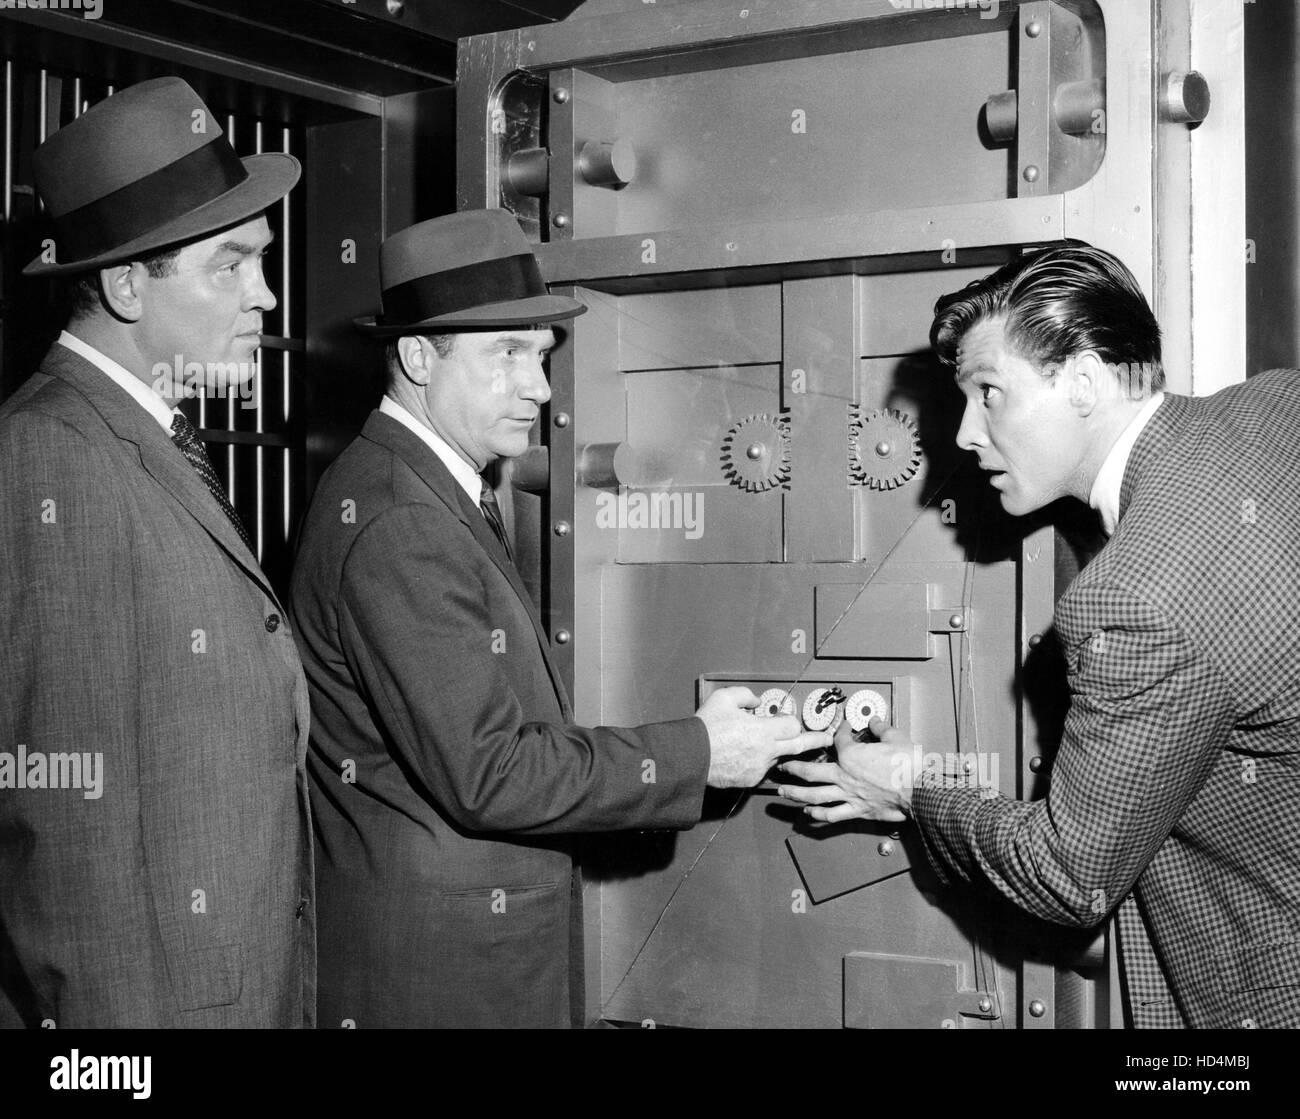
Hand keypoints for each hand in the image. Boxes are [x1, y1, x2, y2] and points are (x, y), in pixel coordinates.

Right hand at [696, 687, 833, 787]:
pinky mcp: (750, 780)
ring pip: (778, 758)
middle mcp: (766, 751)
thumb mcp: (724, 698)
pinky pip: (762, 769)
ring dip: (777, 751)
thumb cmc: (706, 728)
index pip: (793, 726)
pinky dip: (759, 762)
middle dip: (816, 741)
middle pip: (800, 746)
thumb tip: (756, 701)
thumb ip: (745, 696)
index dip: (791, 722)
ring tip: (766, 746)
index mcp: (763, 730)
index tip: (791, 721)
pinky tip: (745, 756)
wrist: (690, 757)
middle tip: (827, 740)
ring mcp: (759, 768)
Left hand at [778, 716, 914, 822]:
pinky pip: (833, 814)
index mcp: (851, 755)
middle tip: (780, 766)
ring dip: (796, 794)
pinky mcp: (858, 811)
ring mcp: (849, 795)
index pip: (838, 740)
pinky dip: (819, 814)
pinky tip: (809, 813)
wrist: (920, 792)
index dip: (839, 731)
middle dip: (792, 768)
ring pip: (815, 795)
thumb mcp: (896, 737)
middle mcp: (844, 776)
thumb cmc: (908, 764)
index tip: (842, 728)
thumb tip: (874, 720)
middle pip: (811, 772)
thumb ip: (881, 728)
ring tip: (782, 792)